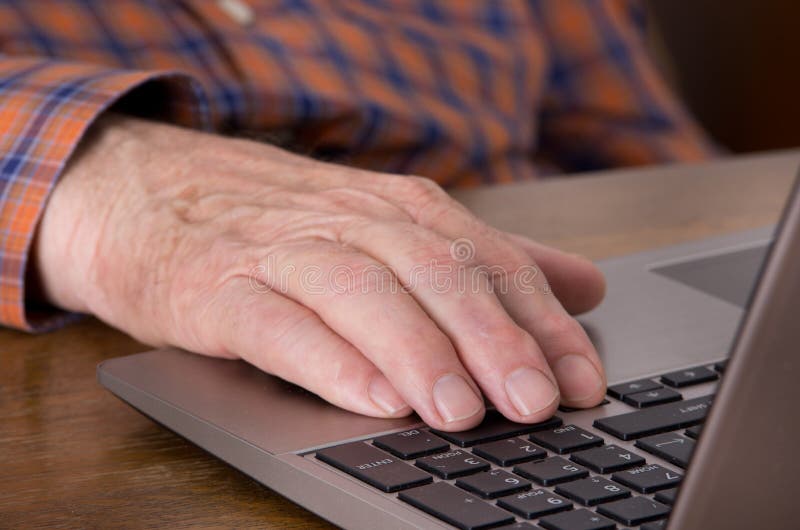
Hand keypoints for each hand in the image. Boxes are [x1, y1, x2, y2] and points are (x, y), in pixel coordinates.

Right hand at [36, 115, 606, 430]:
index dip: (541, 323)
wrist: (150, 191)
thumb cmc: (282, 222)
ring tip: (461, 411)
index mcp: (399, 209)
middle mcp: (350, 221)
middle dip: (491, 339)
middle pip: (434, 272)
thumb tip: (583, 286)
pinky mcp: (219, 287)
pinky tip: (370, 398)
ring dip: (417, 351)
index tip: (581, 382)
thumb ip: (486, 260)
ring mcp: (282, 251)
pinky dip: (328, 360)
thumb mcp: (386, 226)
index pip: (489, 261)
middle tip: (534, 401)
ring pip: (362, 293)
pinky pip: (279, 324)